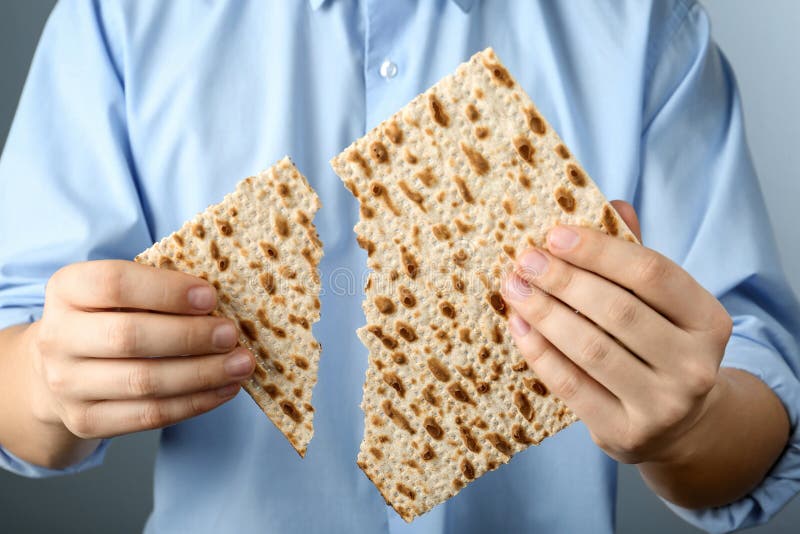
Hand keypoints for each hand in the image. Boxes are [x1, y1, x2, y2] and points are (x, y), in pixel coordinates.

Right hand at [29, 260, 253, 438]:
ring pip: (143, 382)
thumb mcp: (123, 291)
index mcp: (67, 289)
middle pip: (129, 337)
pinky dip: (194, 403)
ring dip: (202, 374)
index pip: (114, 283)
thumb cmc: (110, 316)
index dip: (166, 290)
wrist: (62, 366)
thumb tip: (220, 302)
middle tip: (232, 335)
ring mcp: (67, 384)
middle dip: (190, 336)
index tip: (210, 296)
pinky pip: (149, 416)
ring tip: (240, 365)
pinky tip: (224, 389)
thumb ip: (160, 289)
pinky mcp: (85, 421)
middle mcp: (57, 337)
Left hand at [502, 201, 732, 464]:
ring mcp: (662, 405)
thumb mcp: (660, 303)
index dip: (600, 251)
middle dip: (564, 280)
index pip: (652, 274)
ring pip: (591, 349)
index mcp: (708, 321)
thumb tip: (611, 203)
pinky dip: (538, 351)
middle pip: (618, 311)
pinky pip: (571, 385)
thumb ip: (635, 256)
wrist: (676, 426)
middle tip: (525, 259)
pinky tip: (517, 323)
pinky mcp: (625, 433)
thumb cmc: (657, 345)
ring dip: (544, 312)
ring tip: (513, 286)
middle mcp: (694, 365)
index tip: (554, 234)